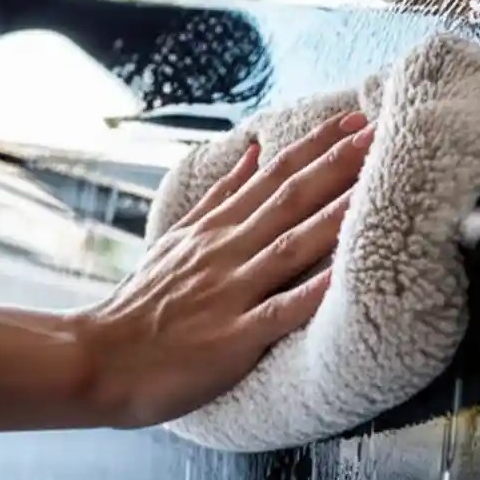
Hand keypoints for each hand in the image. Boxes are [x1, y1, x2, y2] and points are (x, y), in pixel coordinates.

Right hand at [77, 110, 374, 427]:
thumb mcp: (178, 238)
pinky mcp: (232, 339)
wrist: (99, 360)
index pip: (274, 176)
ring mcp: (229, 293)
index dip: (317, 146)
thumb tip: (257, 151)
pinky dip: (312, 294)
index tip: (357, 120)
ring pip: (291, 246)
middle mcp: (225, 251)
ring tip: (374, 189)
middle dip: (336, 165)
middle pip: (289, 199)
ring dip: (334, 216)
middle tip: (380, 134)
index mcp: (216, 229)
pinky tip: (344, 277)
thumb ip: (222, 196)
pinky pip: (280, 312)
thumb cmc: (143, 304)